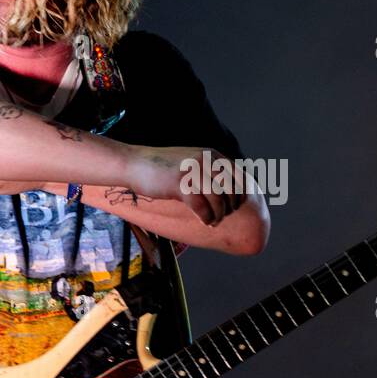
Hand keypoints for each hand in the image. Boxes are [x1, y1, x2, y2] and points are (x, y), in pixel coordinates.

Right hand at [125, 146, 246, 225]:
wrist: (135, 163)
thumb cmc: (163, 168)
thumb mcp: (191, 163)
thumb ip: (209, 171)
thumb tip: (229, 192)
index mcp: (211, 155)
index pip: (238, 175)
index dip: (242, 193)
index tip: (237, 206)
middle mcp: (205, 160)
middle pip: (230, 188)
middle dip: (230, 205)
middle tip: (223, 216)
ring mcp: (192, 171)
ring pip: (218, 199)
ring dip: (219, 214)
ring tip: (213, 221)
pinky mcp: (179, 184)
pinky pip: (201, 206)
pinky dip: (206, 217)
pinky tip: (205, 222)